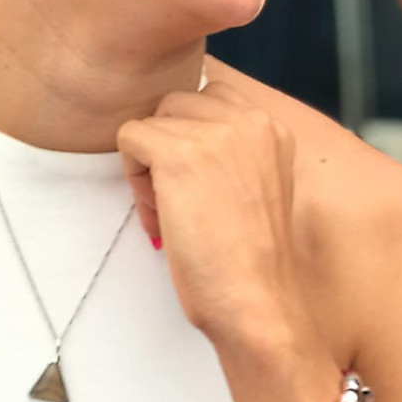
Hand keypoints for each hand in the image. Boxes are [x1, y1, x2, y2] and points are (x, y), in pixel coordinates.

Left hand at [116, 82, 308, 345]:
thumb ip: (230, 149)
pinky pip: (129, 137)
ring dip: (149, 165)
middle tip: (180, 201)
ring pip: (151, 122)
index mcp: (271, 127)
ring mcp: (214, 135)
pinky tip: (160, 215)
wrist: (258, 303)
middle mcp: (249, 121)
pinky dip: (133, 176)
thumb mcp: (255, 182)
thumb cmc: (248, 258)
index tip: (199, 184)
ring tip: (171, 211)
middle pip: (175, 105)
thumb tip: (174, 129)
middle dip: (167, 147)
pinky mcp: (177, 155)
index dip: (190, 138)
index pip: (207, 98)